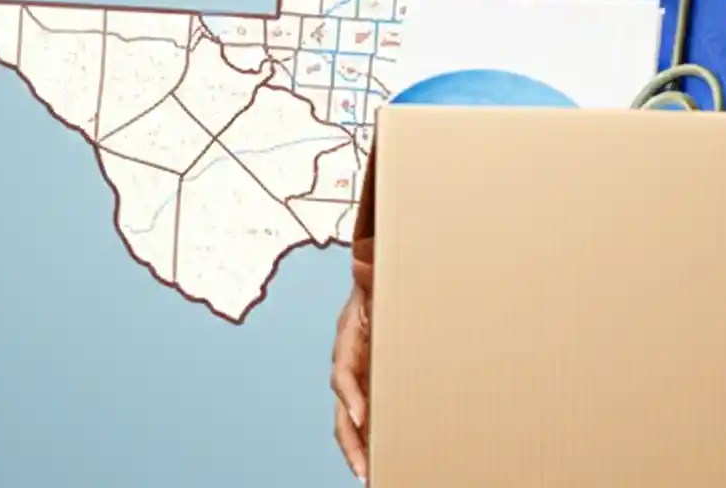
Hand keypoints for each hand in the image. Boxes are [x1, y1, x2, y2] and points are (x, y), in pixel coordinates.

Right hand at [331, 238, 373, 483]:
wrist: (381, 280)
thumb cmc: (381, 280)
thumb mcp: (376, 275)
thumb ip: (370, 271)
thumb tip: (363, 260)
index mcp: (348, 339)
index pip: (343, 373)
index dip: (350, 395)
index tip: (360, 417)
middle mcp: (348, 363)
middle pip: (343, 411)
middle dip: (352, 443)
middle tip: (364, 470)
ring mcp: (359, 377)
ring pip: (352, 422)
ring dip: (360, 451)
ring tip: (372, 478)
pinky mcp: (372, 384)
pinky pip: (369, 417)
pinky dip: (373, 440)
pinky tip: (382, 463)